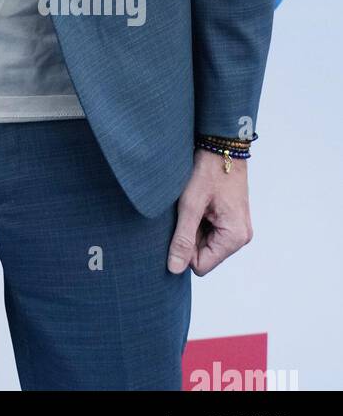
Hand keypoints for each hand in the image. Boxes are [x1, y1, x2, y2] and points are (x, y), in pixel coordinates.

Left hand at [167, 149, 251, 274]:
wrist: (221, 146)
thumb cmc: (207, 172)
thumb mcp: (190, 205)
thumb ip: (183, 239)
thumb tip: (174, 269)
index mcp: (234, 237)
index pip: (200, 266)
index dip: (184, 249)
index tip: (180, 224)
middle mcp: (240, 237)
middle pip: (204, 255)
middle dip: (190, 236)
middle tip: (187, 210)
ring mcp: (237, 229)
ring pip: (205, 243)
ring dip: (194, 227)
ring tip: (194, 204)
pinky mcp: (232, 220)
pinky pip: (210, 232)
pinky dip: (199, 220)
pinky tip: (198, 202)